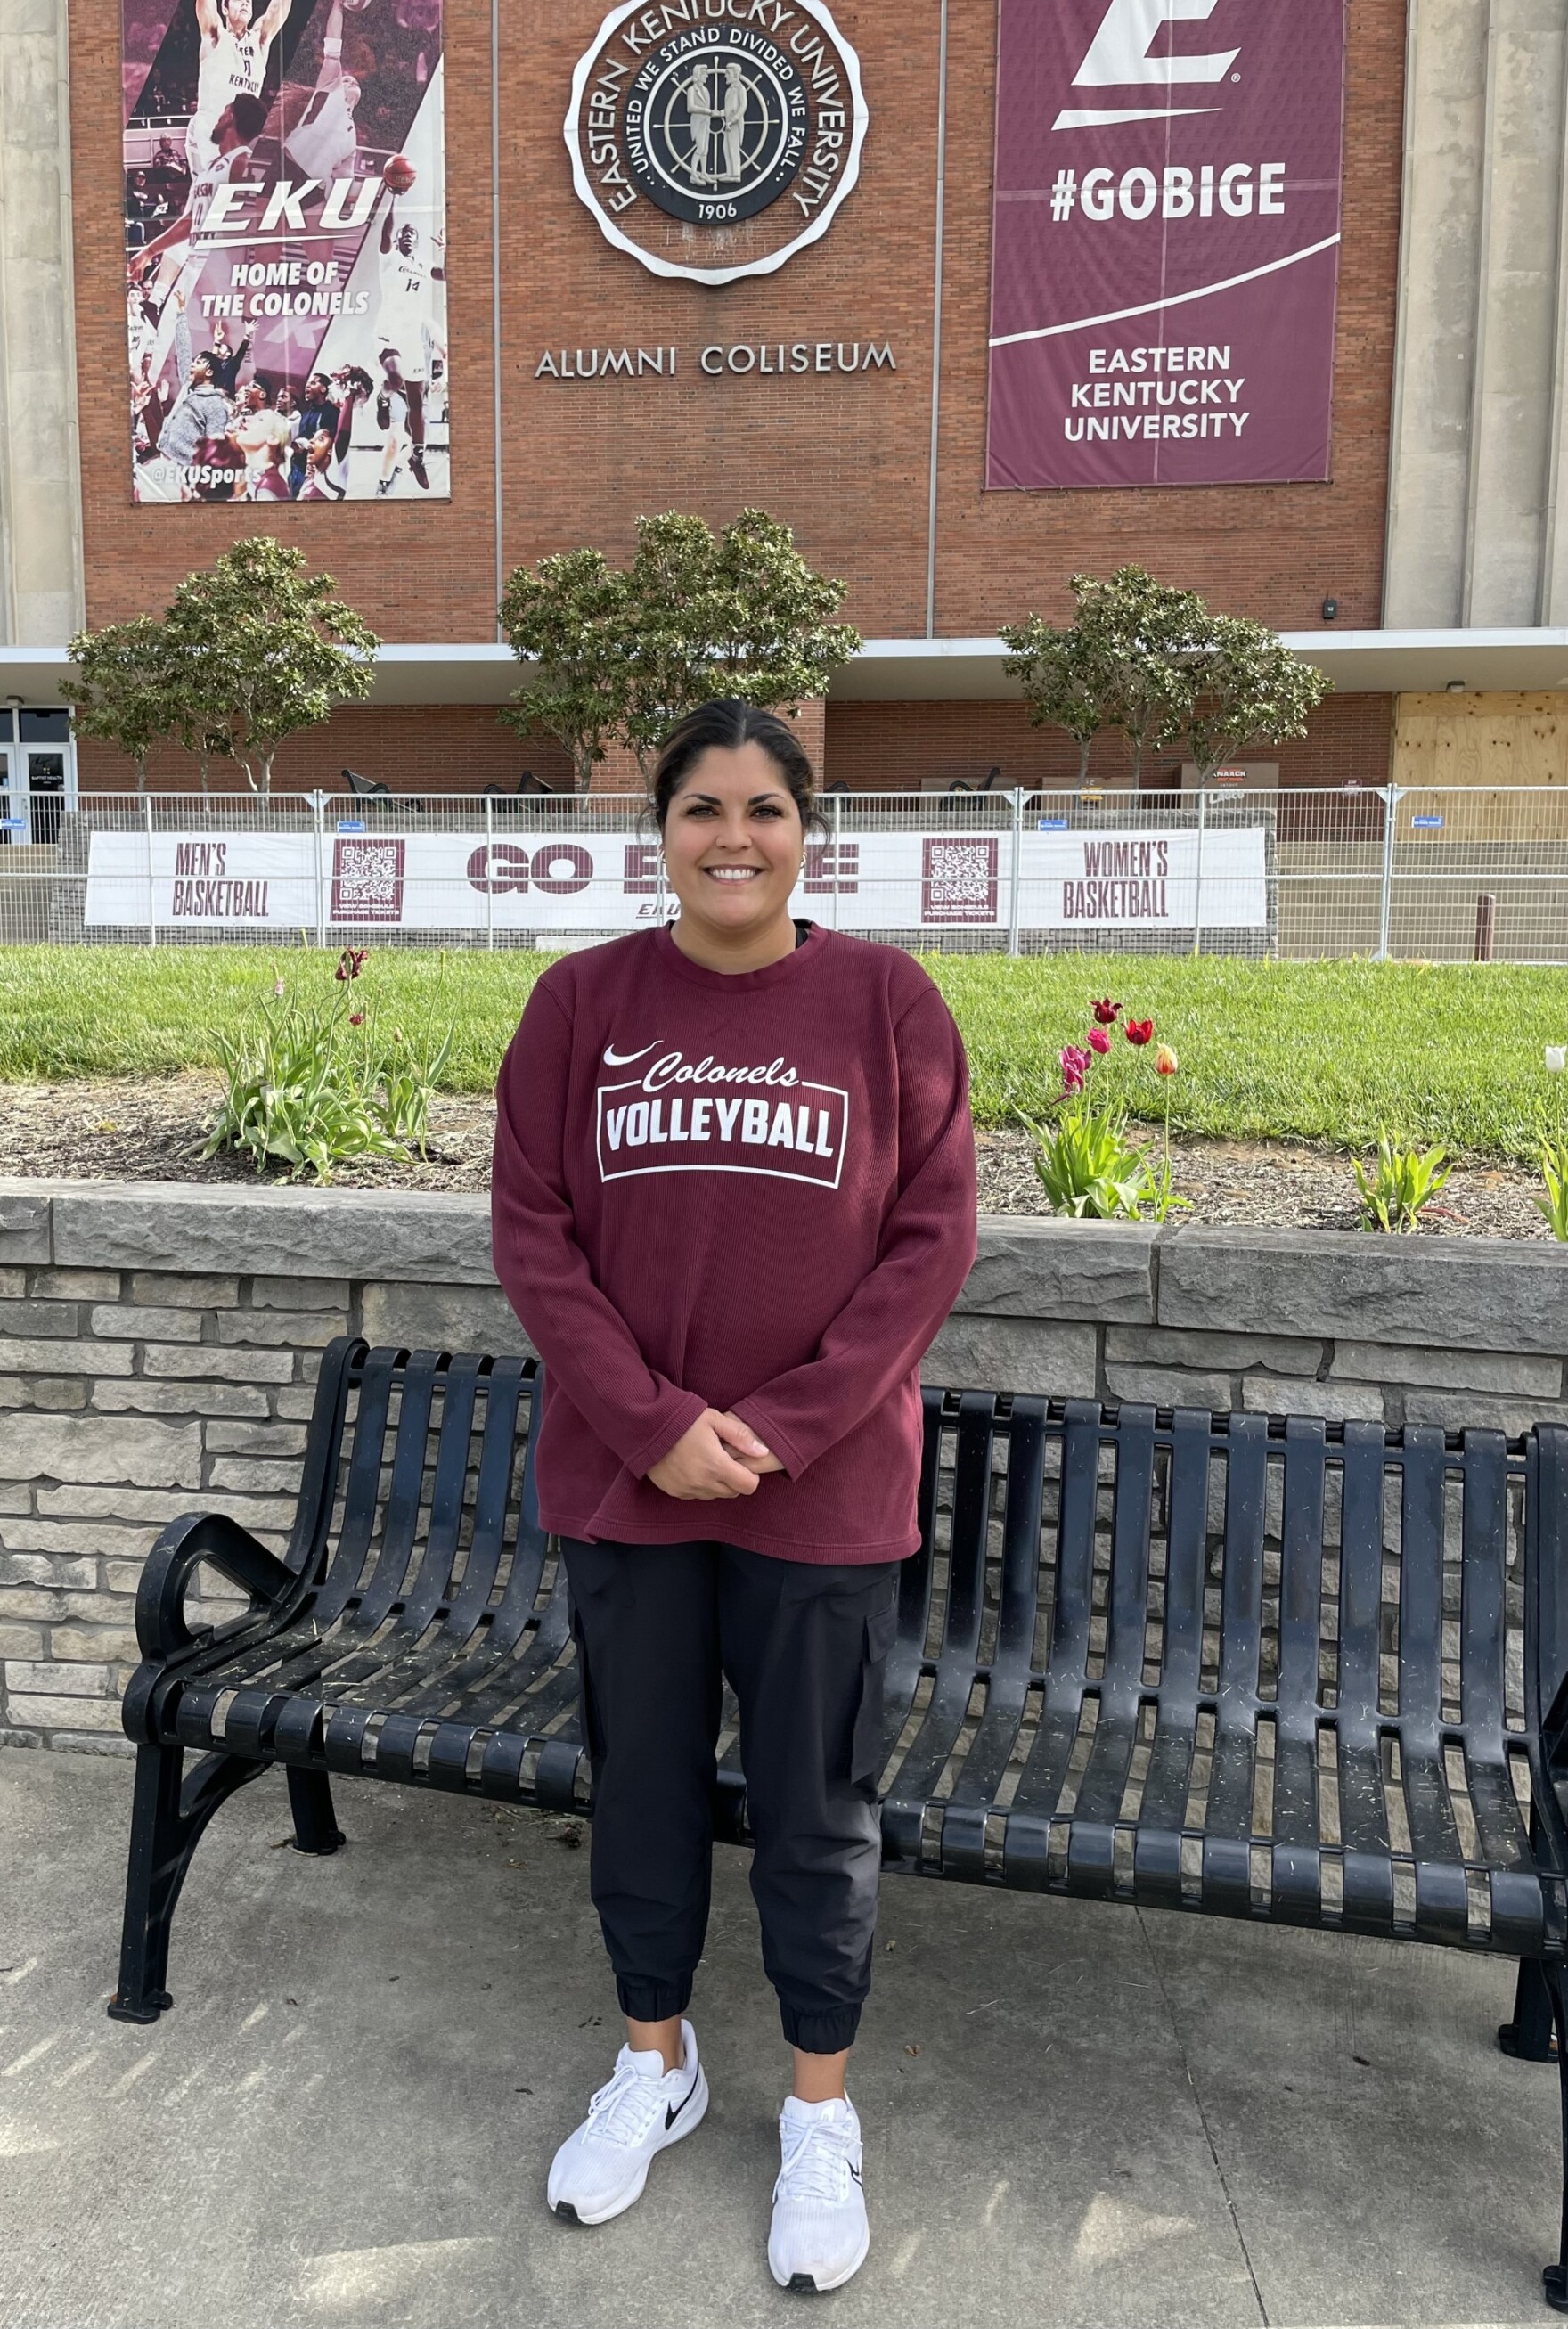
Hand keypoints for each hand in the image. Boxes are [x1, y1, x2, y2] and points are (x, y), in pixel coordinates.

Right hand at [647, 1409, 778, 1499]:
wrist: (646, 1426)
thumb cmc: (683, 1419)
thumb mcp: (715, 1420)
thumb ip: (740, 1436)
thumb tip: (762, 1451)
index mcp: (716, 1465)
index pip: (749, 1486)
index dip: (750, 1475)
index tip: (742, 1462)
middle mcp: (703, 1482)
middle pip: (733, 1492)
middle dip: (735, 1479)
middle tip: (725, 1459)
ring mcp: (687, 1489)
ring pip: (715, 1495)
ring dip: (717, 1483)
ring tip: (708, 1461)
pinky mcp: (674, 1491)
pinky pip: (696, 1495)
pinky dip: (700, 1485)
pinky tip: (693, 1467)